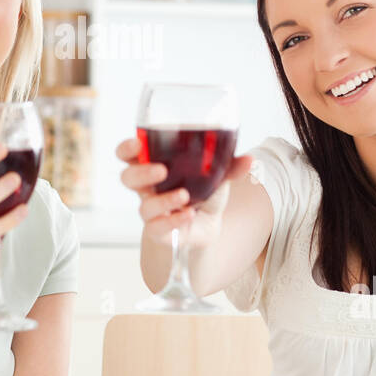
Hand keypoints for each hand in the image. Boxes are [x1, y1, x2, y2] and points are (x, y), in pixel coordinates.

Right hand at [115, 136, 253, 248]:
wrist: (208, 226)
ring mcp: (151, 210)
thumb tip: (249, 160)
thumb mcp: (216, 176)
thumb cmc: (204, 192)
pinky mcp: (159, 231)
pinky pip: (157, 228)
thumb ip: (229, 166)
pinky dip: (174, 221)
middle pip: (127, 177)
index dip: (127, 149)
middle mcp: (147, 188)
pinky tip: (190, 215)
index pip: (128, 154)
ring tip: (184, 196)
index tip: (137, 144)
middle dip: (141, 173)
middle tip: (162, 170)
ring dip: (163, 200)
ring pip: (143, 206)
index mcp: (154, 166)